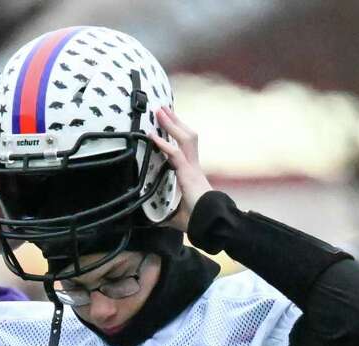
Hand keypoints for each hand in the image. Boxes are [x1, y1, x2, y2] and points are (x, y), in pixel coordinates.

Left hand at [149, 107, 212, 232]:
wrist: (210, 223)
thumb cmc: (196, 220)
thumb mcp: (175, 215)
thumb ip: (163, 214)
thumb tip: (148, 220)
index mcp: (191, 173)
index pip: (184, 147)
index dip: (176, 134)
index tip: (166, 124)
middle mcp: (194, 166)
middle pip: (187, 136)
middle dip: (175, 121)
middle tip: (162, 108)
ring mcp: (192, 168)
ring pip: (185, 138)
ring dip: (172, 124)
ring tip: (160, 111)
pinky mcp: (189, 174)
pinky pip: (176, 154)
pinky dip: (164, 144)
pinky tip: (152, 136)